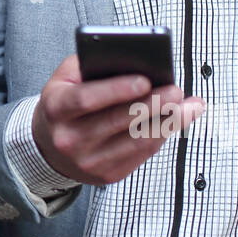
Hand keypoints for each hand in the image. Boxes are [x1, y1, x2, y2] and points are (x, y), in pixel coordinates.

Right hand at [31, 54, 203, 185]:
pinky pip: (141, 154)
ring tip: (188, 107)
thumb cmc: (64, 103)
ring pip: (136, 142)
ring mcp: (88, 161)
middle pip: (117, 121)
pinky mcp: (107, 175)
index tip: (145, 80)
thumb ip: (91, 65)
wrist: (48, 147)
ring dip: (168, 123)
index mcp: (55, 109)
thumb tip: (132, 61)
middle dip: (151, 105)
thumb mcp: (65, 79)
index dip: (115, 90)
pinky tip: (176, 122)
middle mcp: (69, 139)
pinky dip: (162, 136)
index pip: (85, 100)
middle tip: (175, 90)